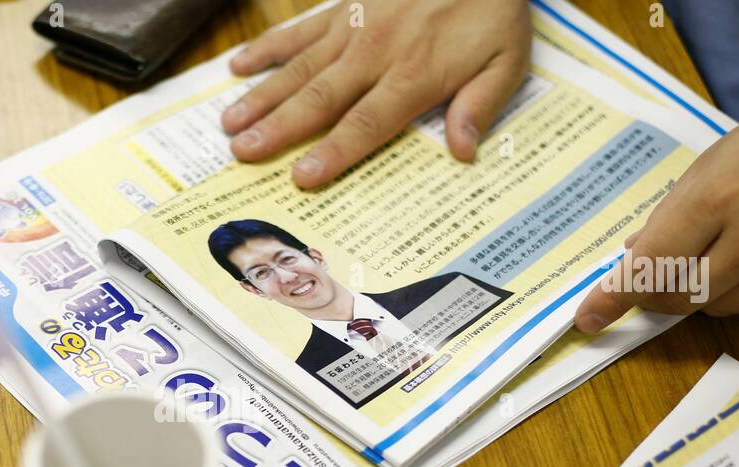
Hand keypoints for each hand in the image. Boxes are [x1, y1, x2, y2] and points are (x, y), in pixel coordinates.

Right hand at [221, 0, 530, 187]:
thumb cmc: (492, 8)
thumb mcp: (507, 59)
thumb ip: (481, 105)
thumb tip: (463, 152)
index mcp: (415, 73)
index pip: (368, 122)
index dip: (335, 151)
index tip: (303, 176)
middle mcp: (375, 52)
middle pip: (321, 97)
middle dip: (279, 128)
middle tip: (243, 153)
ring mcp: (353, 26)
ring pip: (300, 67)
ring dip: (263, 96)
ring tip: (230, 123)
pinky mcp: (343, 5)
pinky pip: (300, 30)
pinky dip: (268, 48)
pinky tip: (238, 66)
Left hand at [575, 81, 738, 332]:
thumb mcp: (718, 159)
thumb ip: (673, 212)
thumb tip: (636, 256)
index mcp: (717, 199)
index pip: (648, 267)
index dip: (613, 297)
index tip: (587, 317)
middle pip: (676, 299)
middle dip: (652, 293)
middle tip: (644, 276)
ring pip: (712, 308)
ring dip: (693, 290)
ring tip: (705, 251)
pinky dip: (735, 285)